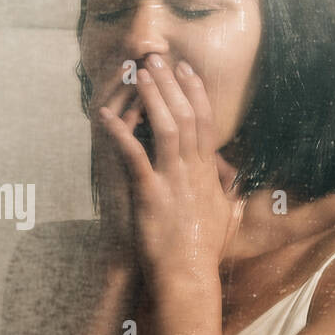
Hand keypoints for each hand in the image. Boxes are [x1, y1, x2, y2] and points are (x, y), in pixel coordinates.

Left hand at [94, 55, 244, 287]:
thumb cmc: (203, 251)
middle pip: (185, 116)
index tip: (186, 69)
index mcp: (207, 173)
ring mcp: (172, 181)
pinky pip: (134, 156)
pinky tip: (105, 116)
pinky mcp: (150, 194)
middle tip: (157, 58)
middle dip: (171, 84)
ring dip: (152, 97)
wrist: (188, 277)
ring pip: (165, 128)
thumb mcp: (223, 215)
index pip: (205, 121)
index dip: (195, 92)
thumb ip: (224, 189)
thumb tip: (228, 174)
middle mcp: (193, 171)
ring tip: (140, 73)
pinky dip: (119, 134)